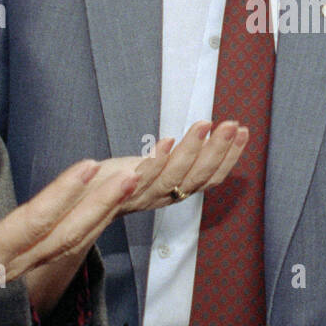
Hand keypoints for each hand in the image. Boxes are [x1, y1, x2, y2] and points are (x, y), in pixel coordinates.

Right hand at [0, 158, 134, 325]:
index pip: (33, 223)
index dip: (62, 195)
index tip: (88, 167)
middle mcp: (14, 263)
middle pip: (68, 232)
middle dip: (102, 203)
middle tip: (134, 174)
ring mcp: (24, 264)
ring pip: (74, 238)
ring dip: (105, 210)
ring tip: (133, 180)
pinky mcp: (27, 261)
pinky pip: (69, 240)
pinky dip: (93, 218)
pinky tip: (110, 200)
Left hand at [116, 121, 249, 213]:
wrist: (83, 201)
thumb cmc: (122, 180)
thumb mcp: (160, 170)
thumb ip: (185, 159)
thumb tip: (213, 138)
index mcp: (177, 190)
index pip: (211, 176)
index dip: (229, 156)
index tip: (242, 132)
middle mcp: (165, 195)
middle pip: (198, 176)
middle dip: (218, 150)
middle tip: (232, 126)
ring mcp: (144, 193)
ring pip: (174, 175)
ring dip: (192, 150)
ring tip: (205, 124)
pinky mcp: (122, 188)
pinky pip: (142, 177)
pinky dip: (156, 160)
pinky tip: (168, 140)